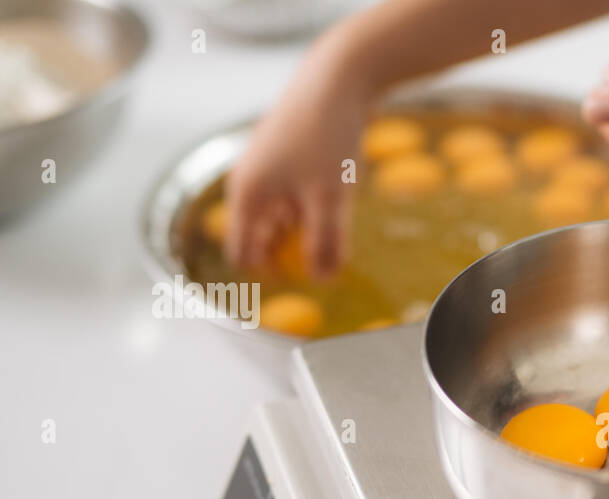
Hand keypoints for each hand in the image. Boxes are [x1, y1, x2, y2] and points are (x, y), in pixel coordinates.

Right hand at [223, 41, 368, 277]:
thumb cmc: (327, 137)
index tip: (302, 285)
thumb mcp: (330, 198)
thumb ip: (325, 243)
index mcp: (247, 195)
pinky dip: (314, 208)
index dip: (268, 276)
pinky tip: (339, 202)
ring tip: (336, 231)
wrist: (339, 77)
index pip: (243, 254)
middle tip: (328, 263)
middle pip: (263, 238)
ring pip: (284, 218)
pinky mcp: (290, 158)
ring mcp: (270, 168)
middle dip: (291, 256)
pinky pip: (298, 197)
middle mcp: (251, 181)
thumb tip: (323, 280)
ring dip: (306, 232)